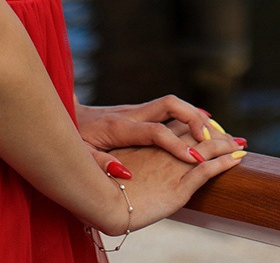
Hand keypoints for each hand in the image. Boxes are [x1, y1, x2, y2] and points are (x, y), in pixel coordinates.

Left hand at [77, 96, 245, 177]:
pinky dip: (189, 115)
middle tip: (215, 139)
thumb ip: (98, 165)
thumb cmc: (67, 138)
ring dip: (197, 116)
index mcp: (117, 127)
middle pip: (170, 105)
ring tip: (221, 132)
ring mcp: (134, 110)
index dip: (177, 144)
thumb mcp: (76, 155)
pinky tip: (206, 124)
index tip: (196, 159)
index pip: (155, 132)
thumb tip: (125, 174)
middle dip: (195, 120)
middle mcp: (130, 113)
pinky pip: (168, 110)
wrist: (57, 112)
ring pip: (173, 104)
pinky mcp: (136, 112)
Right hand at [95, 125, 244, 234]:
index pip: (179, 124)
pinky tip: (238, 159)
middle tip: (230, 134)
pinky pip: (208, 170)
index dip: (196, 123)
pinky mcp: (179, 188)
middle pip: (197, 132)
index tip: (208, 124)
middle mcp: (163, 150)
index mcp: (148, 141)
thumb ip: (130, 156)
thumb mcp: (115, 163)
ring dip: (226, 143)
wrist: (104, 206)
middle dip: (215, 131)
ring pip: (208, 147)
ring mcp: (173, 168)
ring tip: (239, 143)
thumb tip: (135, 160)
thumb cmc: (103, 187)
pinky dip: (225, 162)